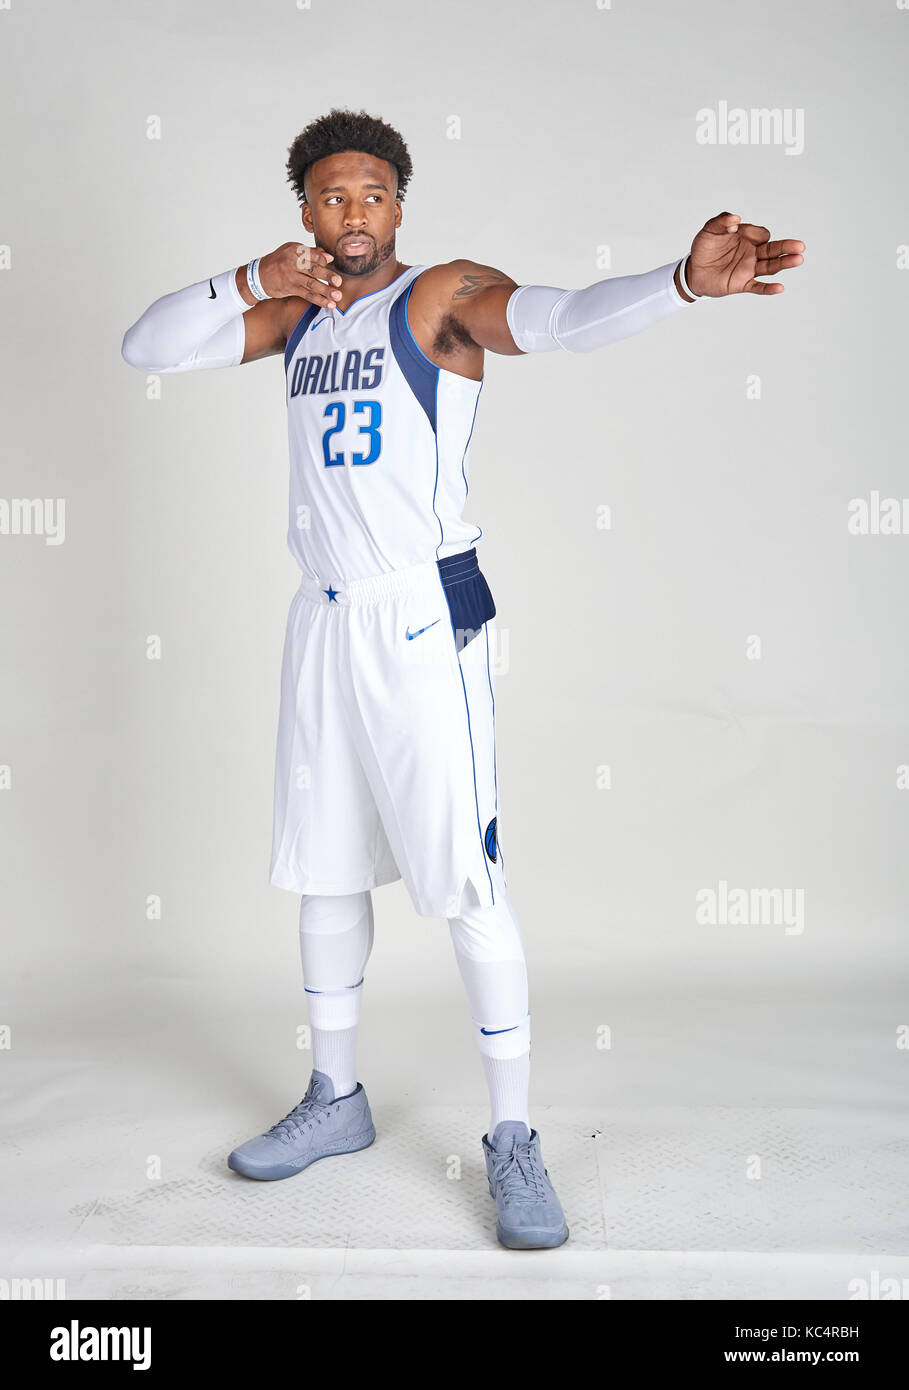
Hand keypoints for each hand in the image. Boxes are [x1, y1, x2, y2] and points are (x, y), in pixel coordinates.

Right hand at [256, 241, 342, 305]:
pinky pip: (307, 295)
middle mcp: (292, 263)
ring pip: (311, 284)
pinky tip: (329, 304)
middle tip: (339, 282)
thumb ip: (311, 252)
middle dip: (327, 276)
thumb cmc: (279, 261)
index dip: (322, 259)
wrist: (259, 275)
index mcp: (294, 251)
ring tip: (337, 297)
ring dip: (325, 291)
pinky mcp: (291, 289)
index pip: (311, 254)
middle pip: (312, 270)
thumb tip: (328, 256)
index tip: (332, 262)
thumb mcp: (291, 250)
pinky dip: (319, 300)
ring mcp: (291, 277)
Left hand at [686, 213, 804, 296]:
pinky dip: (768, 288)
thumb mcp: (709, 230)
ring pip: (771, 266)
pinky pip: (758, 286)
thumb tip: (735, 220)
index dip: (754, 233)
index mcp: (748, 237)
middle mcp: (752, 252)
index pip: (762, 234)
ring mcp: (748, 268)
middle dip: (787, 247)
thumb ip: (721, 221)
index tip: (735, 230)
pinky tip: (779, 288)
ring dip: (784, 263)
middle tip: (800, 246)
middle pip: (774, 249)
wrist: (693, 270)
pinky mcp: (742, 283)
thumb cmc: (704, 248)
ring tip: (798, 259)